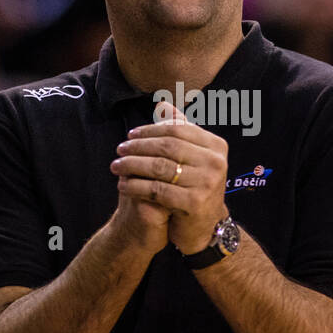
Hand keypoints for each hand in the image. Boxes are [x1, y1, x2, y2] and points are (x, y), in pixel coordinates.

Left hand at [110, 101, 228, 254]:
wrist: (204, 227)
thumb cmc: (194, 188)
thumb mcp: (191, 157)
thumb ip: (180, 131)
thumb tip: (162, 104)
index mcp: (216, 146)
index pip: (177, 130)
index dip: (151, 130)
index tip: (131, 135)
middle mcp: (216, 162)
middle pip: (167, 147)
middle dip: (139, 147)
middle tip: (119, 149)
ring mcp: (207, 183)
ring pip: (160, 167)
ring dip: (133, 165)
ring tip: (116, 166)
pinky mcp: (194, 203)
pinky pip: (157, 189)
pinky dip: (136, 185)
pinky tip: (123, 184)